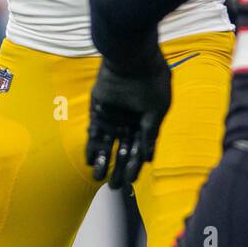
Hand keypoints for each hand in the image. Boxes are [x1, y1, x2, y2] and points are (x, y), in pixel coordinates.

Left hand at [86, 60, 171, 189]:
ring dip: (104, 162)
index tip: (131, 181)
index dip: (135, 165)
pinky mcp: (98, 111)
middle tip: (115, 187)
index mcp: (147, 120)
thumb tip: (148, 158)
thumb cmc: (151, 82)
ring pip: (107, 145)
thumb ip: (150, 134)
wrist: (132, 59)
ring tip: (99, 180)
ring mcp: (113, 117)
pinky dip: (92, 147)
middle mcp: (129, 121)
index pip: (140, 148)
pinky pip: (93, 133)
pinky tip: (90, 162)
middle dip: (119, 169)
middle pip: (123, 151)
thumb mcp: (157, 110)